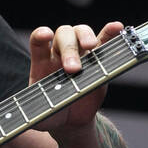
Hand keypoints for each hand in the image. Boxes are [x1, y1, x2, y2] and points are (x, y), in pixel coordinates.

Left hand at [28, 22, 124, 136]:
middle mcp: (60, 52)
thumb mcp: (39, 116)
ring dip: (86, 37)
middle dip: (69, 49)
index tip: (46, 35)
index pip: (38, 42)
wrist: (70, 119)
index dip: (41, 35)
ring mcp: (80, 53)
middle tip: (73, 69)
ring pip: (81, 32)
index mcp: (42, 62)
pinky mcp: (99, 59)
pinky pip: (104, 40)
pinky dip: (110, 32)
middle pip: (63, 35)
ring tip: (91, 47)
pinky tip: (117, 27)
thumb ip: (34, 113)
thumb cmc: (51, 114)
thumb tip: (30, 116)